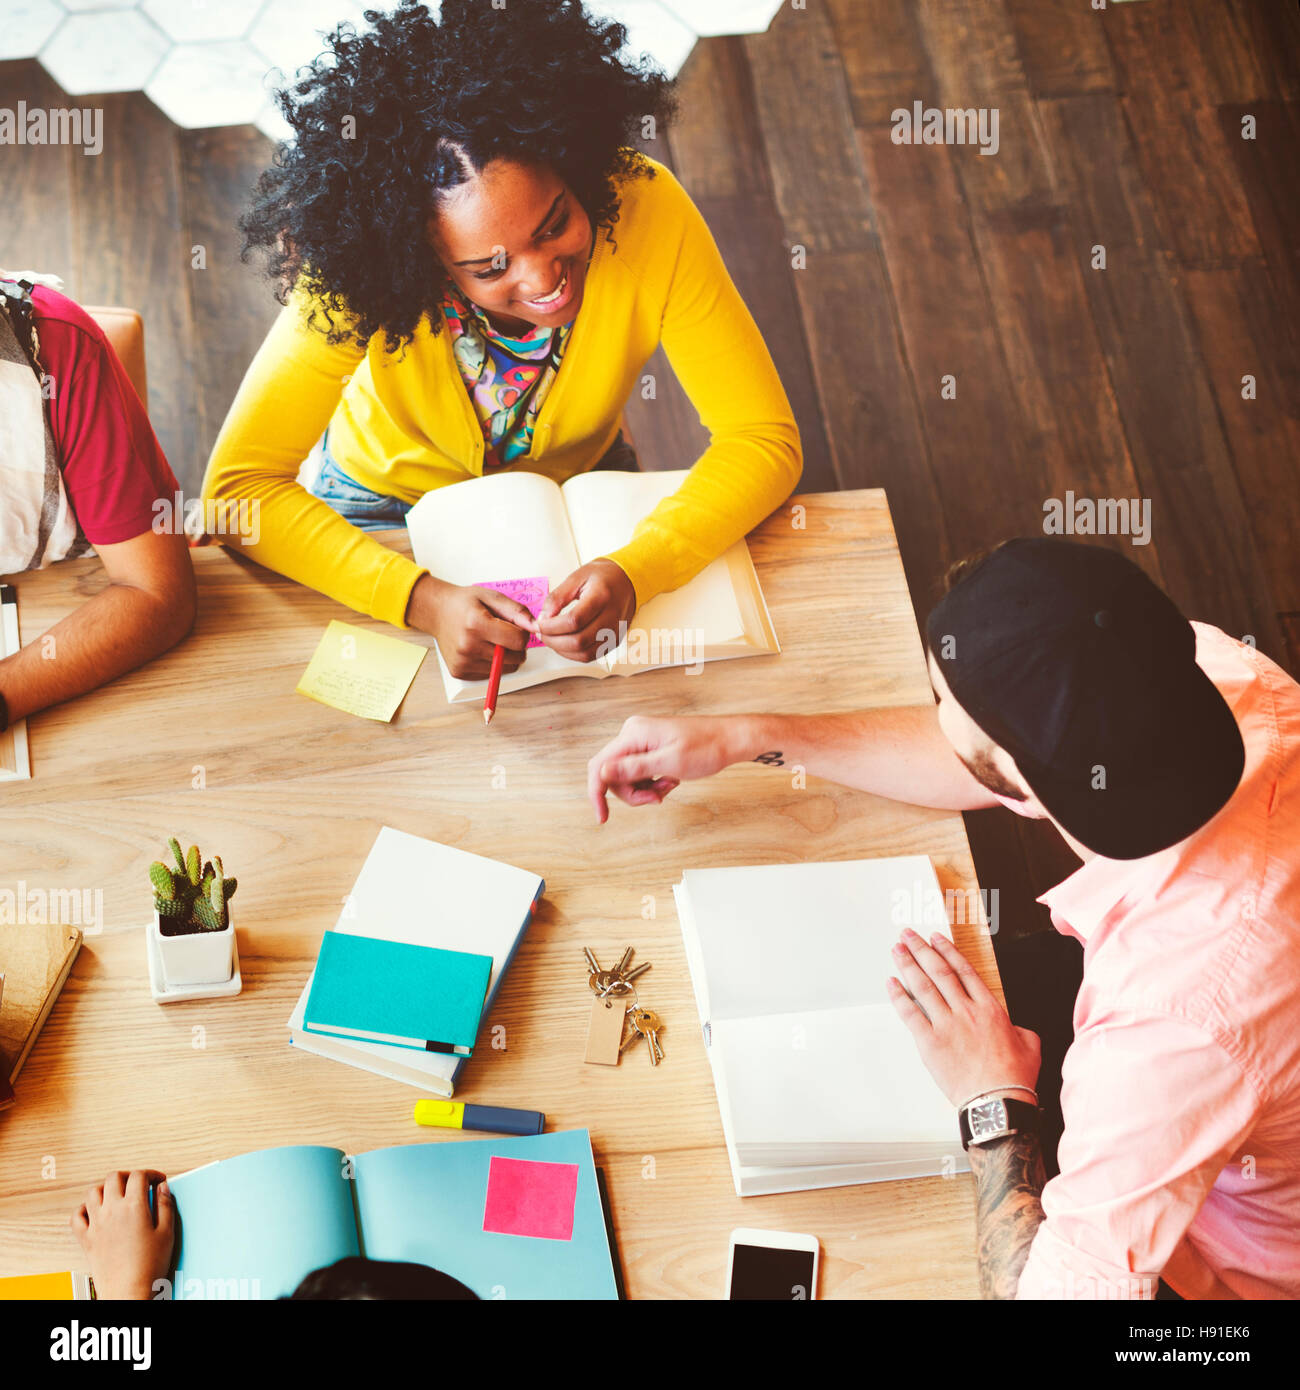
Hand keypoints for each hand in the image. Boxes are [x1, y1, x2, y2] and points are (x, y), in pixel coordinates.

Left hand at [71, 1170, 174, 1299]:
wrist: (128, 1292)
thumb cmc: (149, 1266)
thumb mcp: (167, 1233)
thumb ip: (165, 1205)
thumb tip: (162, 1187)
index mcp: (134, 1207)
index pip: (139, 1176)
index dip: (151, 1174)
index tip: (157, 1181)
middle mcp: (112, 1211)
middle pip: (114, 1177)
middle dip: (128, 1176)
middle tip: (138, 1183)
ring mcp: (96, 1224)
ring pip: (93, 1192)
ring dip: (106, 1188)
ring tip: (117, 1194)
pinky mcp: (86, 1239)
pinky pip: (77, 1216)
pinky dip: (84, 1209)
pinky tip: (94, 1211)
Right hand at [406, 574, 533, 679]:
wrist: (436, 612)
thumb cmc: (464, 603)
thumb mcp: (492, 597)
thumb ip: (517, 611)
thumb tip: (536, 627)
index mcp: (476, 625)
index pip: (518, 641)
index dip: (522, 633)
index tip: (513, 626)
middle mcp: (468, 646)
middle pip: (514, 658)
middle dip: (515, 646)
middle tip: (502, 633)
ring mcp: (463, 662)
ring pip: (504, 669)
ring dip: (504, 657)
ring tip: (490, 640)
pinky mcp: (460, 672)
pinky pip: (490, 675)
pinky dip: (491, 664)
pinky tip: (480, 648)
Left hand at [535, 559, 635, 663]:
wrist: (627, 581)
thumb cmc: (602, 577)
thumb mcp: (576, 577)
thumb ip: (557, 597)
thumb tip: (542, 619)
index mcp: (602, 596)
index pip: (574, 620)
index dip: (552, 626)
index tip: (538, 623)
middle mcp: (611, 617)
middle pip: (579, 641)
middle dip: (553, 640)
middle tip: (541, 632)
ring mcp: (614, 632)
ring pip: (584, 653)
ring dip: (562, 650)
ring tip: (550, 637)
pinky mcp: (614, 641)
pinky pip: (590, 655)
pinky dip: (573, 653)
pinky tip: (563, 643)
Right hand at [587, 714, 741, 822]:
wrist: (729, 739)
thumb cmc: (706, 748)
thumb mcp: (670, 763)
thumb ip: (634, 768)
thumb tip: (602, 773)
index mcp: (634, 734)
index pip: (600, 765)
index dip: (597, 793)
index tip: (602, 818)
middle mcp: (632, 733)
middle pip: (613, 774)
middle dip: (633, 793)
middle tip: (658, 798)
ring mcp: (641, 739)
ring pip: (627, 776)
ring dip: (646, 789)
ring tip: (670, 786)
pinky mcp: (649, 746)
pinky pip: (639, 771)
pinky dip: (652, 782)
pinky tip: (671, 780)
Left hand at [886, 929, 1040, 1106]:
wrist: (997, 1102)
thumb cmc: (1013, 1078)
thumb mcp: (1030, 1045)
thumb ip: (1019, 1029)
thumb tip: (1014, 1027)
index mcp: (990, 1008)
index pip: (964, 970)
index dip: (948, 951)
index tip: (936, 938)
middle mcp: (966, 1011)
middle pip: (939, 971)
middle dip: (922, 949)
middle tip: (908, 934)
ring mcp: (946, 1025)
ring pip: (923, 986)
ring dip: (908, 965)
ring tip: (897, 949)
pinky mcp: (930, 1042)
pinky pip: (910, 1013)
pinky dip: (899, 996)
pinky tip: (891, 983)